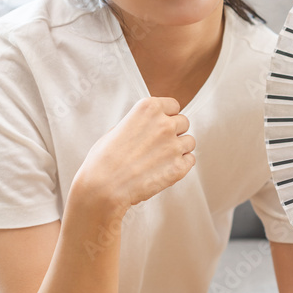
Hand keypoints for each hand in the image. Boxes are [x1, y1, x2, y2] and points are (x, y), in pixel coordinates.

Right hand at [74, 96, 195, 213]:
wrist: (102, 187)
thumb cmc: (104, 160)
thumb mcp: (118, 128)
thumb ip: (140, 123)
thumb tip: (149, 127)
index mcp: (149, 109)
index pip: (173, 106)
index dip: (167, 116)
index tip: (160, 125)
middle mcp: (164, 123)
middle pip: (183, 123)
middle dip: (174, 132)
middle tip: (159, 145)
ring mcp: (174, 145)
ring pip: (189, 141)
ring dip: (179, 149)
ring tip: (161, 159)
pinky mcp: (179, 167)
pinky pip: (190, 160)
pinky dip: (181, 164)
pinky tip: (165, 169)